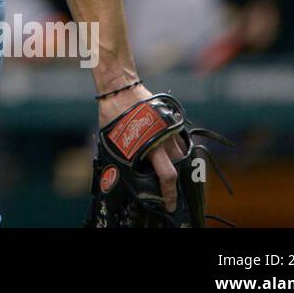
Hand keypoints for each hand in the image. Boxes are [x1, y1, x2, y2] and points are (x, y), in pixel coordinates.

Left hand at [98, 83, 185, 212]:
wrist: (120, 88)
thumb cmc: (113, 114)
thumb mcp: (114, 141)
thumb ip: (126, 158)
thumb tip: (127, 175)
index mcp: (149, 145)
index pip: (167, 176)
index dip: (170, 194)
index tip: (171, 205)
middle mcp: (164, 139)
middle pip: (178, 168)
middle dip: (175, 183)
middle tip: (169, 192)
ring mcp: (170, 129)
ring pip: (180, 155)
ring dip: (175, 165)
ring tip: (165, 170)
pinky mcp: (172, 121)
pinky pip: (179, 141)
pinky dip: (175, 150)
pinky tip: (166, 153)